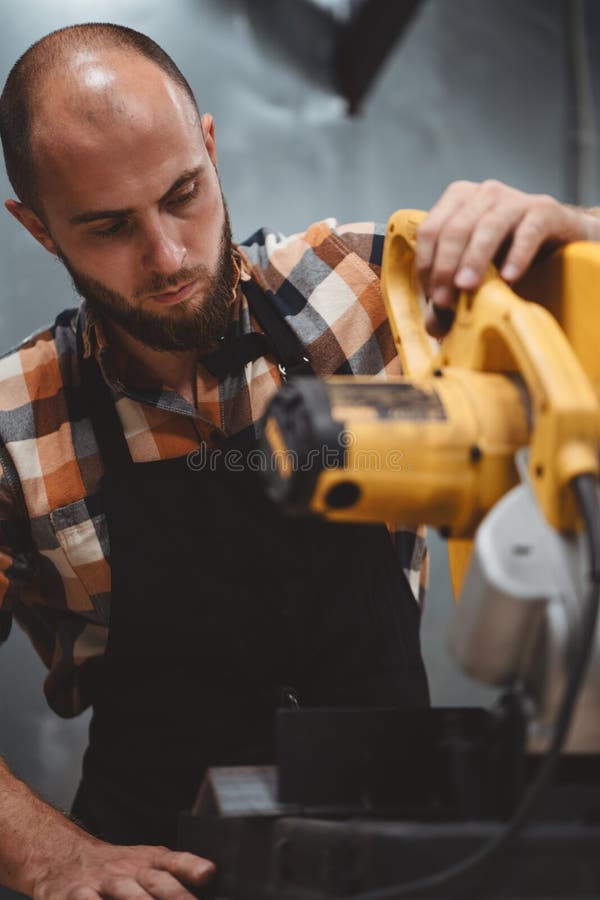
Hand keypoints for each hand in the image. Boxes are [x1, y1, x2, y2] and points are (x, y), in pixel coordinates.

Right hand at [32, 837, 214, 898]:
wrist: (63, 859)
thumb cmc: (114, 870)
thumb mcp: (145, 864)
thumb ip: (176, 873)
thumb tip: (209, 880)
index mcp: (149, 861)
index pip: (174, 861)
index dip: (192, 867)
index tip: (209, 874)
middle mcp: (128, 870)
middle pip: (155, 883)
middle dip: (176, 897)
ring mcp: (102, 883)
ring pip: (126, 894)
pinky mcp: (74, 896)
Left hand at [416, 179, 599, 335]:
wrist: (557, 242)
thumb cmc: (506, 255)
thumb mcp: (474, 273)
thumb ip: (451, 294)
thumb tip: (434, 325)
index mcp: (457, 201)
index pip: (430, 231)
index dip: (427, 265)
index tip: (433, 298)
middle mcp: (484, 193)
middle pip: (455, 228)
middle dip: (445, 267)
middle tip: (444, 301)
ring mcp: (515, 199)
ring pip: (488, 226)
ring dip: (474, 259)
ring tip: (468, 287)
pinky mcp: (545, 211)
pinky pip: (528, 231)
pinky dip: (517, 255)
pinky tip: (509, 278)